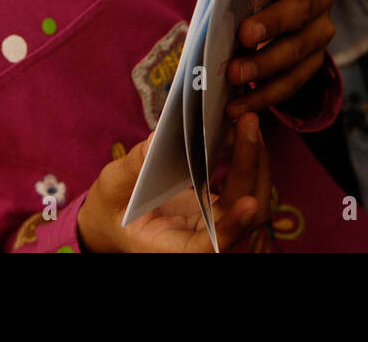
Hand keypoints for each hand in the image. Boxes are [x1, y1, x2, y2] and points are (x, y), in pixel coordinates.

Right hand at [76, 114, 271, 252]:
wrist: (116, 217)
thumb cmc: (112, 207)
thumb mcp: (113, 186)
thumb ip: (133, 167)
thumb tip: (155, 140)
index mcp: (171, 248)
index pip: (210, 247)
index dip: (232, 228)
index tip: (248, 204)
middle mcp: (200, 239)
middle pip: (241, 214)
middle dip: (250, 167)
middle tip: (248, 123)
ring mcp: (213, 224)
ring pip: (251, 199)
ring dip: (256, 159)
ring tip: (246, 120)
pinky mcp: (218, 206)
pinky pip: (243, 185)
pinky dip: (247, 157)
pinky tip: (238, 128)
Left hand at [226, 0, 333, 118]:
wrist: (270, 22)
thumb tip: (210, 13)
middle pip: (303, 7)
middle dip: (274, 22)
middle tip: (245, 35)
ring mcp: (319, 33)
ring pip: (298, 50)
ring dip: (264, 65)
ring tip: (234, 76)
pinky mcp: (314, 64)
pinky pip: (291, 83)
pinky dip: (262, 96)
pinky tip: (237, 106)